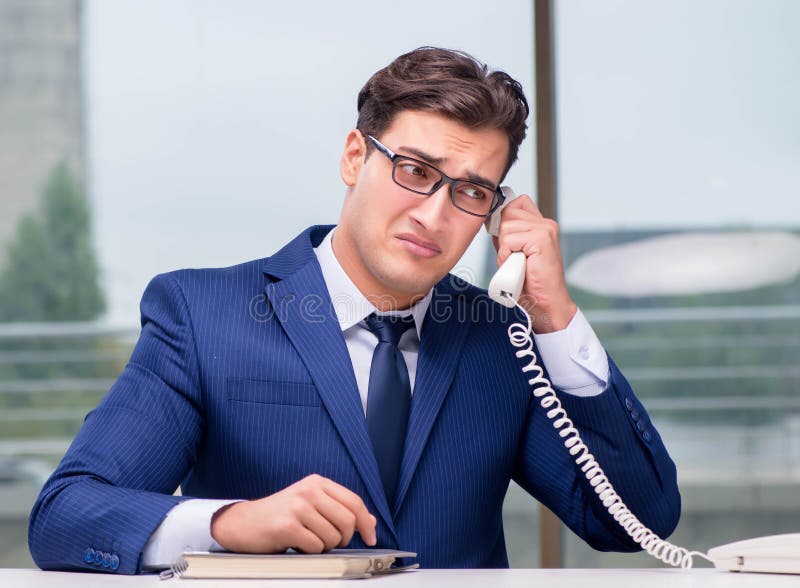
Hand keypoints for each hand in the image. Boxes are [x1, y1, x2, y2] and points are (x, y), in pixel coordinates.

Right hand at [210, 474, 376, 553]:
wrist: (243, 523)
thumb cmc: (279, 515)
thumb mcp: (311, 505)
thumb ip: (339, 510)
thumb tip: (370, 521)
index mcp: (317, 482)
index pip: (354, 501)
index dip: (366, 522)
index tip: (371, 537)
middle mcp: (308, 490)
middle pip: (348, 521)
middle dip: (344, 539)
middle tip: (331, 542)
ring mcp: (297, 506)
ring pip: (332, 537)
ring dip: (324, 546)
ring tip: (308, 540)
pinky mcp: (287, 525)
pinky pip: (315, 547)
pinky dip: (310, 551)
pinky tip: (298, 544)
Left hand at [489, 194, 576, 332]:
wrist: (546, 303)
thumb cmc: (530, 283)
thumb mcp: (513, 253)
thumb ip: (506, 236)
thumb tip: (490, 220)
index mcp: (542, 224)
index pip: (517, 202)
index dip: (504, 217)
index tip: (503, 237)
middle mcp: (546, 223)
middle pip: (507, 212)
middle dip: (502, 235)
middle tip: (512, 256)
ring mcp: (545, 229)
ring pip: (506, 226)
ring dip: (504, 248)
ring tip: (516, 263)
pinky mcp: (541, 239)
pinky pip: (509, 240)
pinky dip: (506, 255)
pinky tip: (518, 266)